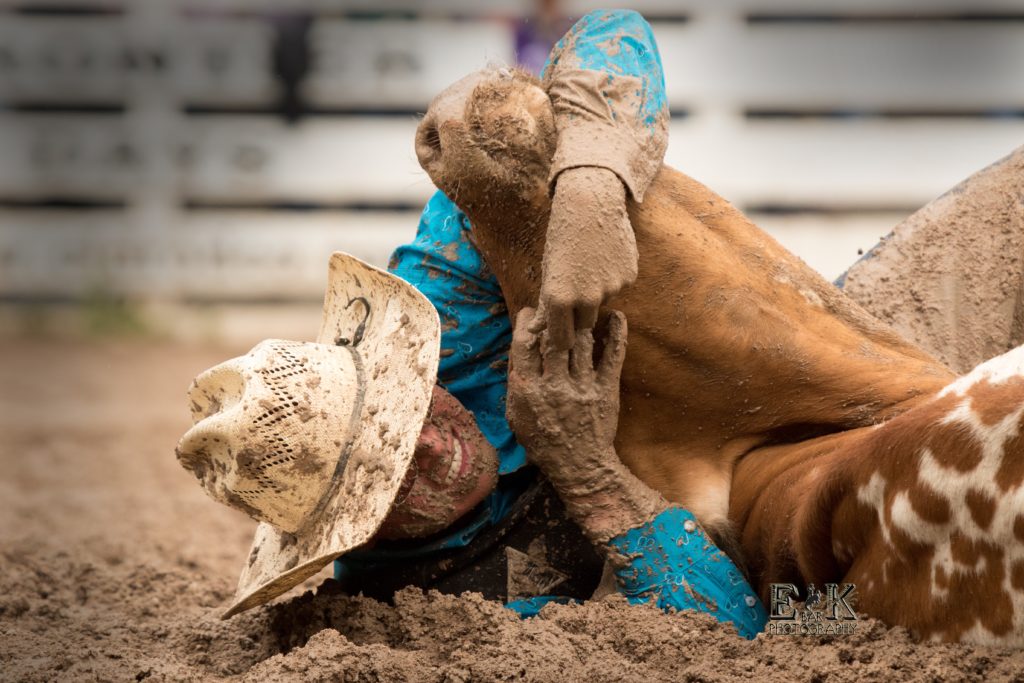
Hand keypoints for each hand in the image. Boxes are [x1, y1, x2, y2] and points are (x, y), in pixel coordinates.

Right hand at [508, 307, 664, 542]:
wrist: (579, 466)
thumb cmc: (543, 441)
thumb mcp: (516, 416)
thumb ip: (516, 383)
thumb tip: (517, 351)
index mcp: (528, 389)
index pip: (524, 343)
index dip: (527, 322)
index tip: (532, 313)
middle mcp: (554, 385)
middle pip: (553, 337)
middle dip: (554, 316)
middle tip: (558, 305)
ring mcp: (582, 386)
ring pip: (582, 341)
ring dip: (582, 320)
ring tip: (582, 308)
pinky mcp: (606, 390)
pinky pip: (613, 355)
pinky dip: (617, 333)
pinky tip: (617, 317)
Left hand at [531, 166, 637, 350]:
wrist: (589, 204)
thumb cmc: (562, 237)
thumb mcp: (549, 270)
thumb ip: (546, 305)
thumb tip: (537, 331)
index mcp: (560, 299)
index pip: (564, 340)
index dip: (563, 338)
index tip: (563, 333)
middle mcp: (586, 299)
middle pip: (585, 324)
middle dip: (580, 314)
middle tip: (576, 287)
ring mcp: (610, 289)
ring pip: (603, 302)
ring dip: (597, 292)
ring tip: (589, 262)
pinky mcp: (628, 278)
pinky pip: (619, 286)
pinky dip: (613, 276)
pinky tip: (605, 255)